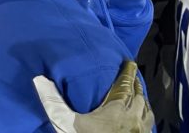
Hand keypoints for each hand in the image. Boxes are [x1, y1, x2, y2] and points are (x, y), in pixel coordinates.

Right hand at [34, 60, 153, 132]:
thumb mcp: (65, 123)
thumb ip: (53, 102)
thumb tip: (39, 79)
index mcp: (117, 109)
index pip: (126, 86)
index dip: (128, 73)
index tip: (129, 62)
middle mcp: (133, 119)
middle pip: (140, 97)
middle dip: (137, 85)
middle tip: (133, 77)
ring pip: (148, 112)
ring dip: (144, 102)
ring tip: (139, 96)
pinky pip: (149, 127)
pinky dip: (146, 118)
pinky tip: (140, 121)